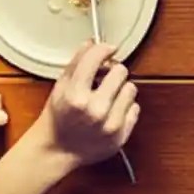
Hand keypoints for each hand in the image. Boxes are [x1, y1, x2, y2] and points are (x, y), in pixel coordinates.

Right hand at [27, 42, 139, 167]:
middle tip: (105, 79)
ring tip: (108, 97)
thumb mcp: (60, 87)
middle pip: (121, 71)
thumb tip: (93, 42)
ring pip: (131, 88)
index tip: (108, 49)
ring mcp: (109, 124)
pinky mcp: (121, 136)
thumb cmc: (58, 117)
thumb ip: (76, 63)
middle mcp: (94, 110)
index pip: (97, 58)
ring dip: (121, 90)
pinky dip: (126, 108)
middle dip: (113, 72)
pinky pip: (135, 109)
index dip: (104, 49)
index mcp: (75, 96)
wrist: (57, 151)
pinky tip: (112, 112)